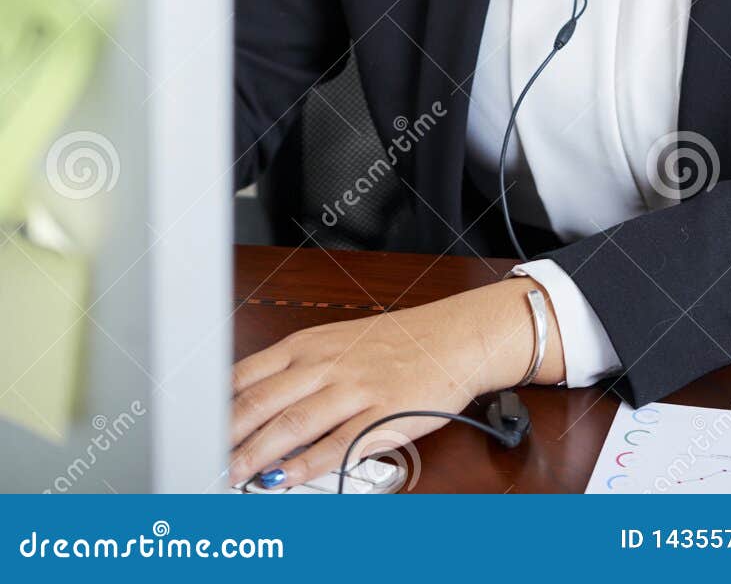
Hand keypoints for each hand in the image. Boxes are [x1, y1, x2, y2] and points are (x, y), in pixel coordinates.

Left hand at [229, 277, 563, 487]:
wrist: (452, 336)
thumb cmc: (394, 344)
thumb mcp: (335, 345)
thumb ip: (293, 374)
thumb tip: (247, 406)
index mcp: (308, 346)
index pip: (246, 377)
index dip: (214, 410)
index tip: (191, 435)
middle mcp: (325, 364)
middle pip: (262, 403)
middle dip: (227, 438)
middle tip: (201, 465)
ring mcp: (353, 388)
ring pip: (293, 424)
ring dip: (258, 455)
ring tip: (233, 478)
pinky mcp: (381, 413)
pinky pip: (338, 443)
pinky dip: (309, 464)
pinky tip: (288, 480)